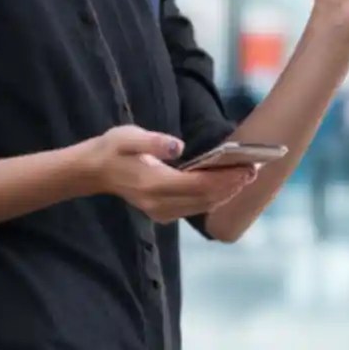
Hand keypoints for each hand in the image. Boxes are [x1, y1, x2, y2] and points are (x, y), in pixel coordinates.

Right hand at [84, 126, 256, 223]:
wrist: (94, 171)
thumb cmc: (113, 148)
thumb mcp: (128, 136)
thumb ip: (154, 142)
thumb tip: (178, 146)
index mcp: (154, 184)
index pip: (198, 185)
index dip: (224, 178)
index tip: (246, 168)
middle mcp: (159, 203)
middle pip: (205, 198)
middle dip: (232, 185)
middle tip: (254, 170)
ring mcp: (161, 212)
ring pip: (202, 206)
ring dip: (226, 193)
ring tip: (247, 176)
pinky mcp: (163, 213)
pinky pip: (195, 208)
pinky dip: (214, 197)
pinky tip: (227, 185)